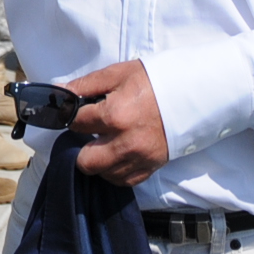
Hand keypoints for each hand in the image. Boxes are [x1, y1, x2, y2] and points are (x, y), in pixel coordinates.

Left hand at [66, 59, 169, 186]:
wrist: (193, 94)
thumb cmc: (155, 80)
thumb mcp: (118, 73)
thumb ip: (86, 84)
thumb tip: (60, 92)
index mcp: (115, 115)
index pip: (76, 124)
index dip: (72, 116)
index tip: (77, 113)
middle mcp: (125, 142)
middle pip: (85, 161)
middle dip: (80, 147)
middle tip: (88, 133)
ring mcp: (139, 158)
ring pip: (103, 174)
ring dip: (98, 160)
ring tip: (104, 142)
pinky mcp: (150, 167)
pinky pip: (123, 181)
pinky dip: (115, 171)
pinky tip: (116, 154)